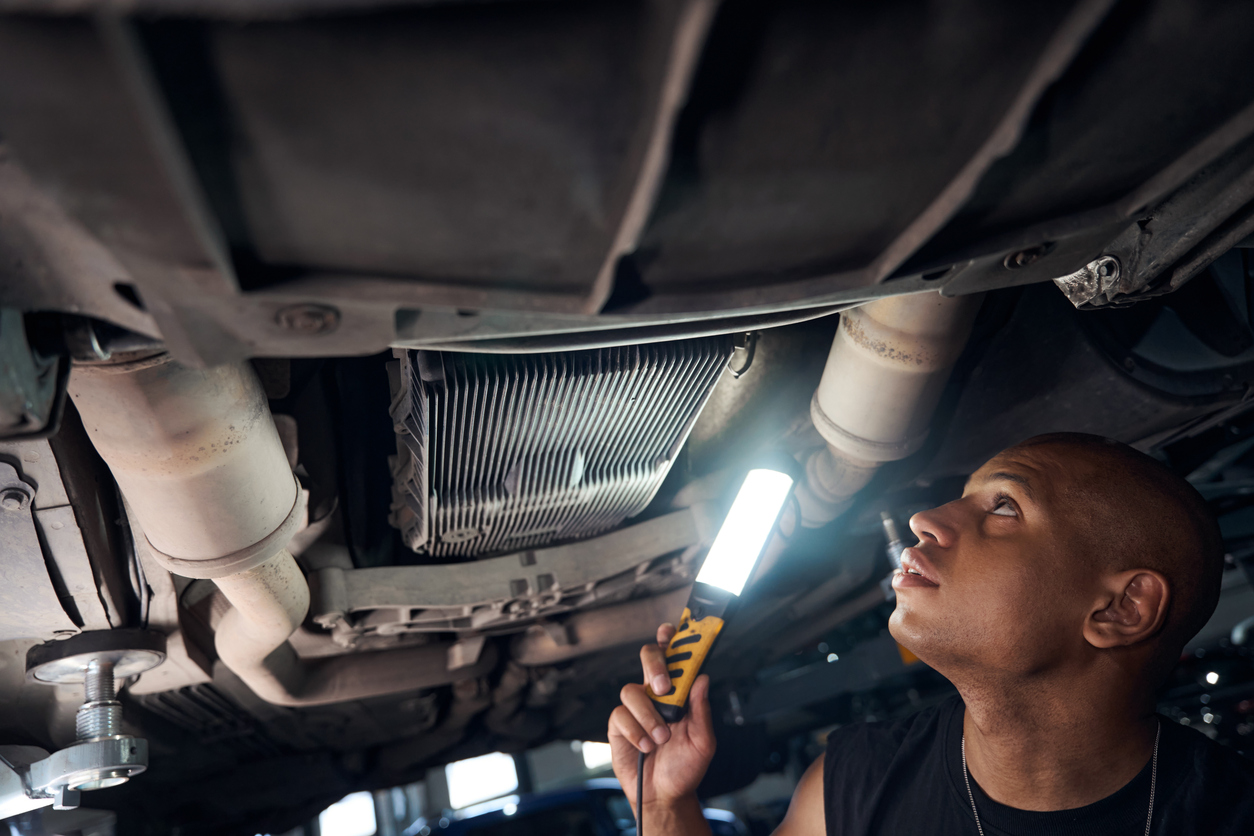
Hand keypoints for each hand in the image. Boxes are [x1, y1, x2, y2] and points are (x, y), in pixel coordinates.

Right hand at [608, 623, 715, 809]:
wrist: (664, 795)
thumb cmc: (685, 767)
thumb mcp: (703, 741)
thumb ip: (702, 710)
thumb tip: (702, 678)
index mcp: (677, 693)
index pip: (672, 657)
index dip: (670, 639)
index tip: (671, 631)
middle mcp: (654, 694)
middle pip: (647, 658)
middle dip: (654, 665)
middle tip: (664, 686)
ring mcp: (635, 709)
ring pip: (631, 690)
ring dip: (648, 715)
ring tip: (660, 737)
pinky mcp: (618, 726)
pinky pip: (620, 716)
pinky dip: (635, 731)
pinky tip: (645, 746)